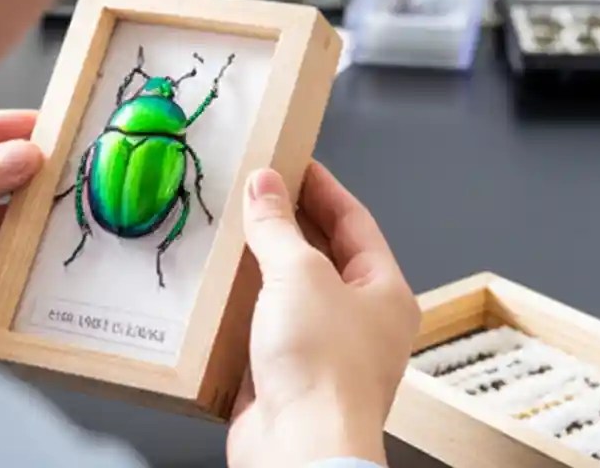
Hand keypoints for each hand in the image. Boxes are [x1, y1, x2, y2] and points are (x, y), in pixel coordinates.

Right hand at [228, 163, 420, 467]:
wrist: (300, 449)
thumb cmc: (323, 370)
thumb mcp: (299, 275)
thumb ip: (278, 226)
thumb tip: (265, 184)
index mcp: (384, 291)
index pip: (354, 222)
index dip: (321, 187)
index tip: (291, 160)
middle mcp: (359, 321)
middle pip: (321, 255)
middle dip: (286, 222)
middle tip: (252, 190)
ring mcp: (322, 350)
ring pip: (288, 292)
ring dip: (258, 263)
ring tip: (227, 228)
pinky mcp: (285, 376)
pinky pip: (262, 329)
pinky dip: (239, 307)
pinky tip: (215, 287)